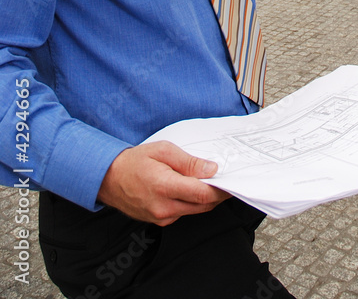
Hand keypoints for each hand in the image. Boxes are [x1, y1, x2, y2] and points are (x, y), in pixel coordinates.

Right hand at [97, 141, 229, 225]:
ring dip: (205, 199)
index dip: (220, 190)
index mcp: (165, 187)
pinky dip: (192, 203)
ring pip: (194, 210)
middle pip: (202, 205)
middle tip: (228, 181)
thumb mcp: (163, 151)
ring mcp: (161, 217)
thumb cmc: (135, 161)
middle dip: (217, 194)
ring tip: (211, 182)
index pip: (202, 194)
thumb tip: (210, 169)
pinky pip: (183, 213)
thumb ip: (188, 162)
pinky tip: (193, 189)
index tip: (232, 182)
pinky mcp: (159, 221)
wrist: (109, 179)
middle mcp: (164, 207)